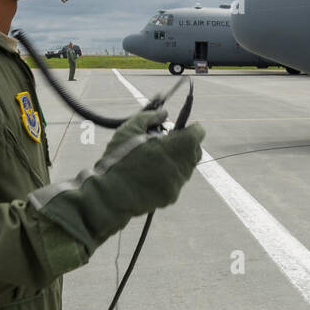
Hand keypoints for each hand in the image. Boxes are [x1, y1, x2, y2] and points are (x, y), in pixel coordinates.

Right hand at [29, 112, 204, 254]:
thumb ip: (150, 117)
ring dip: (174, 160)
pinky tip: (147, 175)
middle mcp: (184, 164)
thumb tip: (164, 113)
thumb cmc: (120, 159)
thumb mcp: (130, 129)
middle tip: (162, 144)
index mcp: (178, 145)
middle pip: (194, 150)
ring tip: (151, 160)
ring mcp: (179, 182)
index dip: (189, 128)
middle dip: (183, 144)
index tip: (176, 130)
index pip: (198, 132)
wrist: (111, 194)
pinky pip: (174, 182)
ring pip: (185, 166)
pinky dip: (166, 176)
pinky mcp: (171, 196)